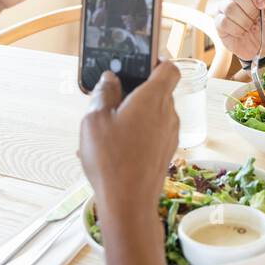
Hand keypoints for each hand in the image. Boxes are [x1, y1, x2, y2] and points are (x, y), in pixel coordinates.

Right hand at [77, 63, 180, 229]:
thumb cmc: (111, 159)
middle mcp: (168, 113)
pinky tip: (113, 149)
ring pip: (153, 115)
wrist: (129, 204)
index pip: (168, 67)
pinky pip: (153, 134)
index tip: (138, 63)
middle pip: (158, 91)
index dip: (156, 60)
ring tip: (107, 130)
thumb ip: (102, 93)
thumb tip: (109, 80)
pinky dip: (137, 134)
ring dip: (134, 116)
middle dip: (135, 92)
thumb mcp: (94, 120)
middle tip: (111, 100)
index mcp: (153, 98)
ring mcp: (170, 135)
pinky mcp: (166, 153)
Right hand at [215, 0, 264, 62]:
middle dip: (250, 9)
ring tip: (248, 28)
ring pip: (230, 8)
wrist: (260, 50)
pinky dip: (235, 29)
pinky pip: (224, 21)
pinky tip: (240, 33)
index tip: (263, 4)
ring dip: (244, 21)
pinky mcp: (218, 22)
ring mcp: (225, 9)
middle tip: (256, 20)